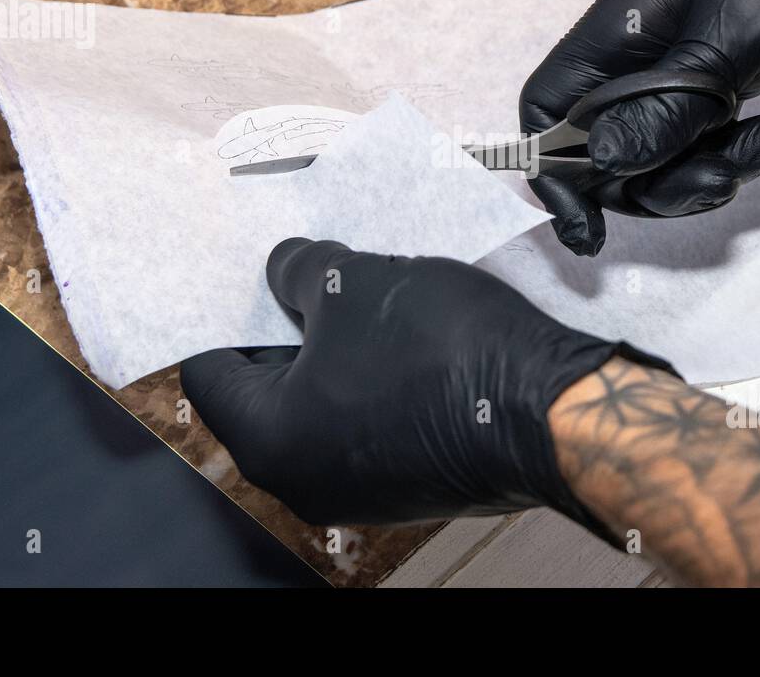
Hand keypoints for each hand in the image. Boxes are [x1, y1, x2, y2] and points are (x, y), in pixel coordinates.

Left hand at [180, 238, 676, 529]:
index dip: (222, 312)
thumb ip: (298, 271)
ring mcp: (363, 488)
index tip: (241, 275)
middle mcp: (306, 481)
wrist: (548, 407)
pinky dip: (370, 375)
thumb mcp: (352, 281)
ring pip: (323, 404)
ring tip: (361, 290)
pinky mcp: (412, 480)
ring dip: (333, 348)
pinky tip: (400, 329)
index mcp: (271, 443)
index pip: (212, 371)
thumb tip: (284, 272)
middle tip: (305, 272)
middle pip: (268, 389)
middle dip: (285, 325)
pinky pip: (367, 420)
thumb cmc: (438, 348)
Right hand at [521, 0, 759, 254]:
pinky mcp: (723, 59)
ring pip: (665, 141)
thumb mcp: (736, 39)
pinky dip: (744, 141)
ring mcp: (681, 52)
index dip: (556, 173)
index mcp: (619, 28)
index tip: (589, 227)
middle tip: (720, 184)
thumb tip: (604, 164)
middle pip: (607, 143)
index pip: (549, 111)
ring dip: (712, 164)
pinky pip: (710, 124)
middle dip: (657, 180)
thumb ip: (667, 108)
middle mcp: (638, 44)